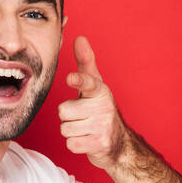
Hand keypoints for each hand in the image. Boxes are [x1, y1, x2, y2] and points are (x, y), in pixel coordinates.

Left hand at [58, 35, 127, 169]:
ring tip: (85, 128)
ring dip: (72, 131)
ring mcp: (102, 126)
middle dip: (69, 117)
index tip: (70, 78)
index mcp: (100, 91)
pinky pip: (71, 144)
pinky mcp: (99, 144)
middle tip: (83, 117)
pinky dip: (76, 144)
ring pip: (65, 128)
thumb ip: (85, 62)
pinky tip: (87, 140)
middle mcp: (104, 107)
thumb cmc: (99, 109)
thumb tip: (80, 38)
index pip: (88, 83)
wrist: (118, 143)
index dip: (78, 80)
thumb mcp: (94, 86)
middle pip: (63, 111)